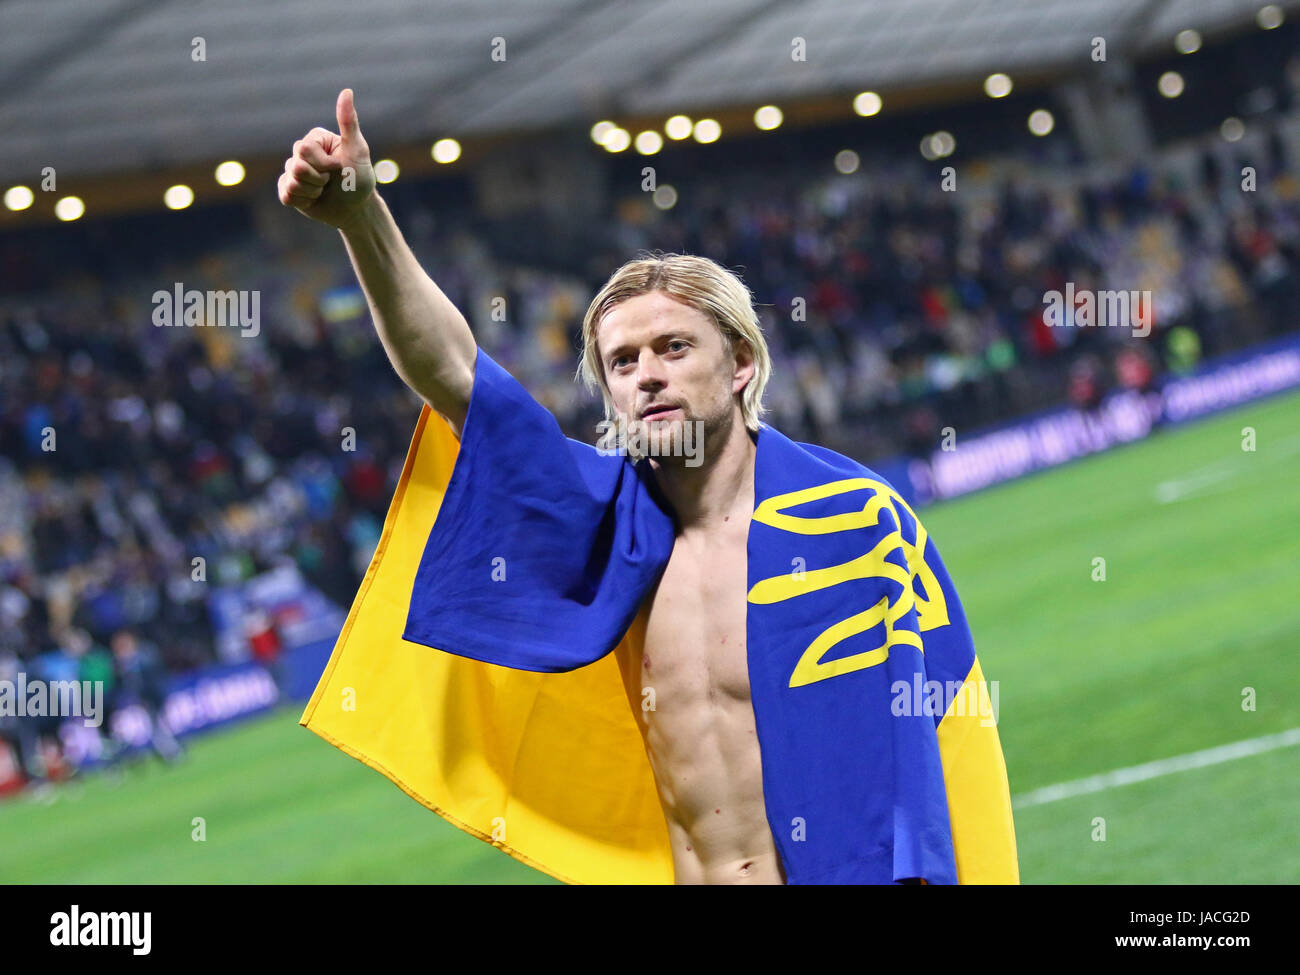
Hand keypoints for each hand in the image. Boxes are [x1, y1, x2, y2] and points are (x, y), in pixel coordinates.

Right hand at [277, 88, 375, 228]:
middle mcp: (302, 152)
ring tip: (323, 191)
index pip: (305, 149)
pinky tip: (314, 200)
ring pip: (291, 183)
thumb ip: (349, 122)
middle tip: (330, 181)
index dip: (324, 164)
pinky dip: (304, 201)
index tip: (339, 168)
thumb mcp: (358, 151)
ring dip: (312, 192)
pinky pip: (286, 195)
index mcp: (315, 139)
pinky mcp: (288, 189)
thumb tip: (347, 91)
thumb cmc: (359, 179)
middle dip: (318, 179)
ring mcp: (293, 171)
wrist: (356, 209)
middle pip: (295, 166)